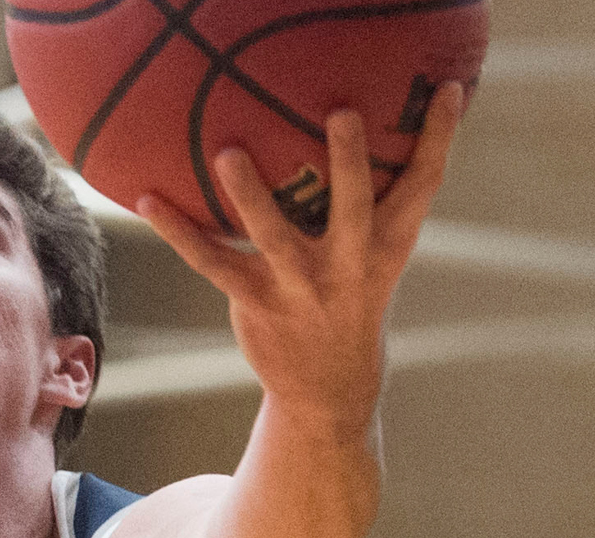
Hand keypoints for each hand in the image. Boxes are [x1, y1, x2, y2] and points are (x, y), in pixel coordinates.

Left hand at [137, 83, 464, 439]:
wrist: (330, 391)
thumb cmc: (351, 302)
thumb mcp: (375, 260)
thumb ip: (369, 210)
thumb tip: (353, 135)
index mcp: (388, 246)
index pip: (424, 185)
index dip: (438, 136)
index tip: (448, 88)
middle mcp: (349, 265)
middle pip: (354, 206)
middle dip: (351, 162)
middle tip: (342, 113)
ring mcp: (301, 286)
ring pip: (275, 235)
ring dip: (251, 195)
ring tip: (227, 153)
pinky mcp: (256, 302)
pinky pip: (211, 261)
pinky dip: (177, 231)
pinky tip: (147, 201)